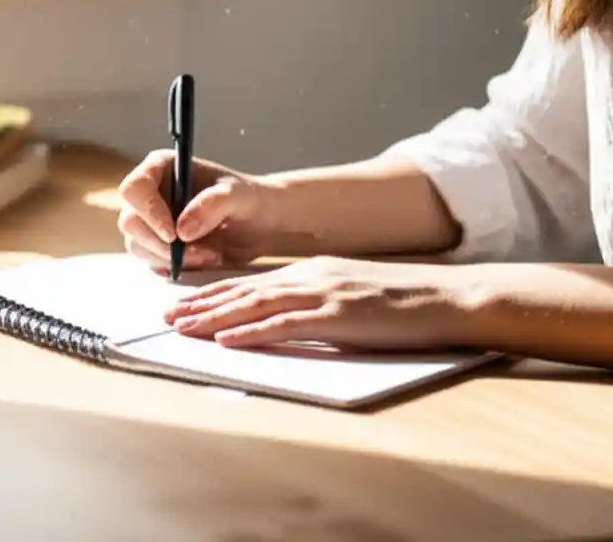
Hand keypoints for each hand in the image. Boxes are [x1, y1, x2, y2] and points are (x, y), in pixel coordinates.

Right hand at [116, 150, 277, 271]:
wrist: (260, 223)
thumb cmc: (248, 199)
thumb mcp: (237, 196)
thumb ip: (211, 205)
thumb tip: (181, 230)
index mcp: (162, 168)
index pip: (135, 188)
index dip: (148, 211)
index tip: (173, 234)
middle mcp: (151, 193)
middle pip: (130, 222)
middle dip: (162, 243)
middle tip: (198, 252)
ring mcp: (151, 220)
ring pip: (138, 245)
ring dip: (172, 258)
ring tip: (210, 255)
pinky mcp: (157, 244)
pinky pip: (152, 261)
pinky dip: (176, 266)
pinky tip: (204, 259)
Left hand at [164, 256, 477, 348]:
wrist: (446, 297)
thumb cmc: (403, 303)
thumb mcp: (351, 294)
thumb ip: (316, 303)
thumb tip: (283, 317)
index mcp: (313, 272)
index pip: (251, 283)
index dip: (214, 295)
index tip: (183, 305)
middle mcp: (311, 277)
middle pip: (244, 292)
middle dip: (201, 306)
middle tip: (165, 318)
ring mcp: (324, 295)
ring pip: (255, 306)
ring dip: (214, 319)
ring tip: (182, 329)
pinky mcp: (338, 317)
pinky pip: (286, 325)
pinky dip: (253, 332)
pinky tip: (228, 341)